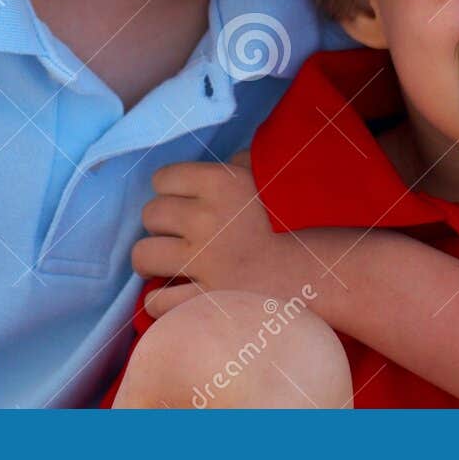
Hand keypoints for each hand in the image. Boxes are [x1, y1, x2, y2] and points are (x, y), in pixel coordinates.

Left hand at [131, 151, 318, 316]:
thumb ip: (241, 164)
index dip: (171, 191)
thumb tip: (223, 159)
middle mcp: (207, 218)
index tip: (184, 203)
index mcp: (223, 183)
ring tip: (166, 264)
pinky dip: (160, 300)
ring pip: (143, 255)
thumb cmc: (290, 223)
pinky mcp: (204, 301)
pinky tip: (171, 295)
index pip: (162, 178)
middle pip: (150, 214)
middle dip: (162, 225)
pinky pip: (157, 301)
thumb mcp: (268, 179)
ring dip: (152, 260)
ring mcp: (204, 262)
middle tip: (179, 235)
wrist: (316, 274)